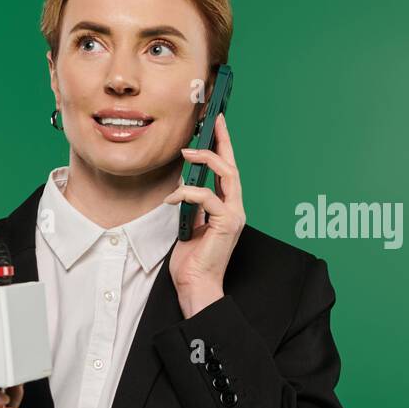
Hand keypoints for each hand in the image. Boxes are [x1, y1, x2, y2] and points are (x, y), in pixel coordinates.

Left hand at [164, 112, 245, 316]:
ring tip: (186, 152)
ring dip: (205, 160)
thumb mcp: (190, 225)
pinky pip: (208, 197)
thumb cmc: (192, 260)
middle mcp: (235, 208)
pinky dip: (188, 193)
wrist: (196, 285)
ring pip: (227, 175)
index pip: (226, 171)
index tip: (216, 125)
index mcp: (227, 207)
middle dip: (222, 142)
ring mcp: (234, 215)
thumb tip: (185, 184)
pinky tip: (173, 197)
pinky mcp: (227, 223)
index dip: (223, 146)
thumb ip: (193, 205)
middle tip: (210, 123)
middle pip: (232, 166)